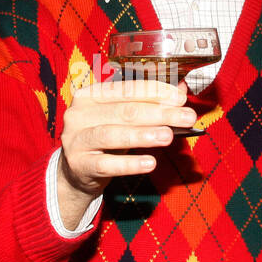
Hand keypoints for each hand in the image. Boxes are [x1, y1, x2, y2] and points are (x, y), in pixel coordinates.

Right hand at [58, 77, 195, 200]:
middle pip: (124, 111)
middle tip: (186, 117)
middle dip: (159, 113)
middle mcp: (79, 114)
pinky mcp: (79, 164)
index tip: (180, 98)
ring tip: (168, 136)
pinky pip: (106, 164)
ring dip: (143, 135)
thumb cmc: (104, 140)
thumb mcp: (122, 120)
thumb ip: (148, 104)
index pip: (126, 89)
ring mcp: (76, 139)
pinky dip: (130, 163)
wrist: (77, 172)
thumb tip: (181, 92)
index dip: (156, 92)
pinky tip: (150, 162)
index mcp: (89, 95)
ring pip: (112, 134)